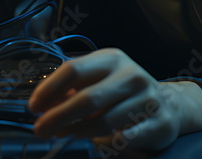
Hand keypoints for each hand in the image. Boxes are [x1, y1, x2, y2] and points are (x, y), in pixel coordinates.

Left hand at [27, 48, 201, 150]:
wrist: (167, 104)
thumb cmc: (121, 92)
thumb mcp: (98, 80)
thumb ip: (71, 89)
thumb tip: (41, 105)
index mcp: (112, 59)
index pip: (73, 69)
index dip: (49, 89)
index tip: (33, 107)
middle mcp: (132, 75)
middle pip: (87, 98)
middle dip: (58, 116)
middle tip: (40, 129)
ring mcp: (149, 99)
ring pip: (105, 122)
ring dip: (78, 132)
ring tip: (64, 134)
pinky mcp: (161, 123)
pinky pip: (127, 138)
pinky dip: (109, 142)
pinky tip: (98, 142)